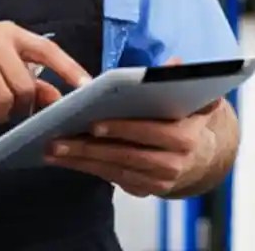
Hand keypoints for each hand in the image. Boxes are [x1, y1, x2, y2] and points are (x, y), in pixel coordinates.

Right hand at [0, 21, 91, 123]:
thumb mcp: (0, 70)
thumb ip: (31, 83)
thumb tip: (60, 99)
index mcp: (10, 34)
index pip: (47, 49)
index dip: (68, 69)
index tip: (88, 88)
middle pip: (23, 84)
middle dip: (17, 107)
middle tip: (4, 112)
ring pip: (1, 95)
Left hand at [45, 58, 220, 196]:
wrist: (202, 157)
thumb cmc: (187, 120)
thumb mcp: (190, 98)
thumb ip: (180, 80)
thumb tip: (175, 63)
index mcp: (185, 138)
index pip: (151, 132)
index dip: (122, 129)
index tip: (93, 124)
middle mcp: (173, 164)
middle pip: (126, 155)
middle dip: (89, 148)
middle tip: (58, 138)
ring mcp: (158, 181)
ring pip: (114, 170)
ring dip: (81, 161)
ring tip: (52, 149)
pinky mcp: (144, 190)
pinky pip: (111, 178)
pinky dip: (86, 169)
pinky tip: (64, 159)